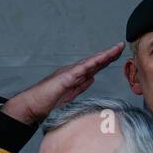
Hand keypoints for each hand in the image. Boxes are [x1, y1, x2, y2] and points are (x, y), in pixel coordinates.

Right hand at [2, 44, 125, 124]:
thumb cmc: (47, 103)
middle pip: (94, 62)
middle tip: (121, 46)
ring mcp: (68, 74)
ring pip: (89, 63)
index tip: (118, 54)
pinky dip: (89, 65)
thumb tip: (92, 79)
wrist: (32, 106)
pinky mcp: (63, 79)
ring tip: (114, 50)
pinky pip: (79, 70)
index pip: (94, 67)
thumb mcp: (69, 96)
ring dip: (102, 56)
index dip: (106, 61)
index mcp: (76, 77)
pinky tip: (98, 60)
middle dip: (108, 55)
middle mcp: (73, 72)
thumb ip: (80, 87)